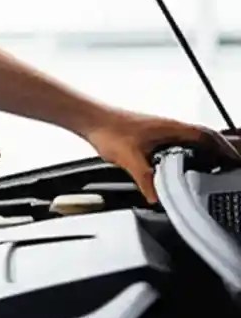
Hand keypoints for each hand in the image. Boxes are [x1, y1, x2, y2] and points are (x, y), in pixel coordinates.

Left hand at [79, 108, 240, 203]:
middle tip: (231, 165)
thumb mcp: (129, 159)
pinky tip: (185, 163)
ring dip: (206, 149)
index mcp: (171, 128)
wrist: (90, 119)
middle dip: (221, 150)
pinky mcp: (152, 133)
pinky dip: (190, 150)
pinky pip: (180, 141)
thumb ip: (144, 179)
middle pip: (204, 136)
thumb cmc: (108, 130)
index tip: (235, 161)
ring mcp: (161, 129)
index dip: (224, 148)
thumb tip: (157, 198)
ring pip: (192, 138)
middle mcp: (169, 126)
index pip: (207, 136)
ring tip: (216, 165)